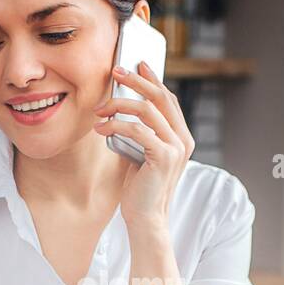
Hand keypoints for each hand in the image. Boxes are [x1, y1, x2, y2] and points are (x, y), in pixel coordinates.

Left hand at [94, 60, 195, 235]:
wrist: (146, 218)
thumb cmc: (140, 188)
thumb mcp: (141, 153)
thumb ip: (140, 132)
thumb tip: (121, 106)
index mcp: (182, 137)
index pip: (168, 100)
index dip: (152, 80)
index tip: (136, 65)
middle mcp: (184, 140)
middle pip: (161, 98)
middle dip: (136, 81)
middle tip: (116, 71)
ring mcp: (176, 148)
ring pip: (148, 110)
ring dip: (119, 105)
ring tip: (99, 109)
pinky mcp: (163, 157)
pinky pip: (138, 130)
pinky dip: (116, 125)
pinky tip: (100, 129)